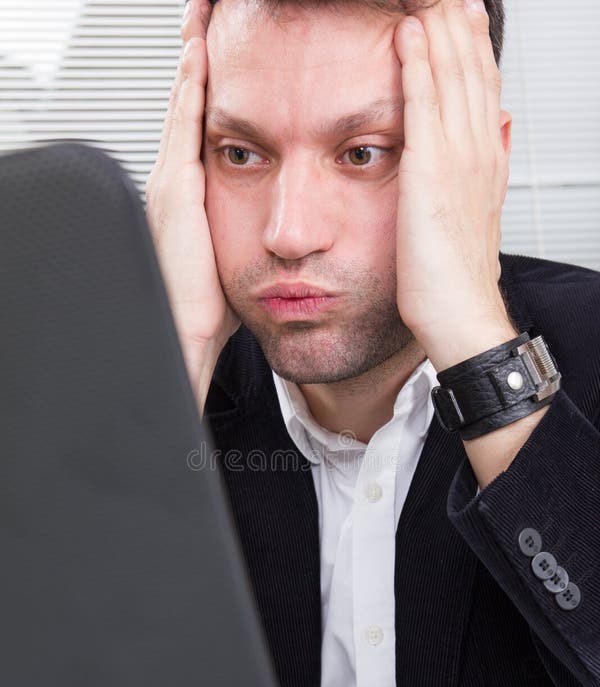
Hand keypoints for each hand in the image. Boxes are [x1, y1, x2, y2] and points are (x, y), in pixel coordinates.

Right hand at [146, 0, 237, 408]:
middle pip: (190, 104)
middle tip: (211, 17)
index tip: (228, 57)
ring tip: (204, 18)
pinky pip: (184, 122)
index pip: (203, 128)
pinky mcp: (176, 186)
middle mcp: (178, 181)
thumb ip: (250, 232)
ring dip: (193, 57)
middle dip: (199, 59)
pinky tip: (200, 52)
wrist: (189, 331)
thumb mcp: (236, 258)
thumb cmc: (211, 306)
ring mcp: (172, 180)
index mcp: (193, 196)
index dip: (212, 90)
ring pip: (185, 102)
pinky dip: (191, 84)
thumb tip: (280, 231)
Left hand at [393, 0, 515, 372]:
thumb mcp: (474, 215)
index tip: (461, 13)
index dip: (472, 47)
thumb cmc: (455, 278)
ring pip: (452, 75)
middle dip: (457, 24)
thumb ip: (484, 170)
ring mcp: (458, 159)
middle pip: (471, 69)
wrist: (459, 314)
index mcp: (485, 161)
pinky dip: (419, 64)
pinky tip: (409, 34)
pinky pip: (424, 105)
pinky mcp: (431, 172)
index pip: (482, 87)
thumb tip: (494, 132)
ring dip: (440, 29)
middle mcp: (477, 152)